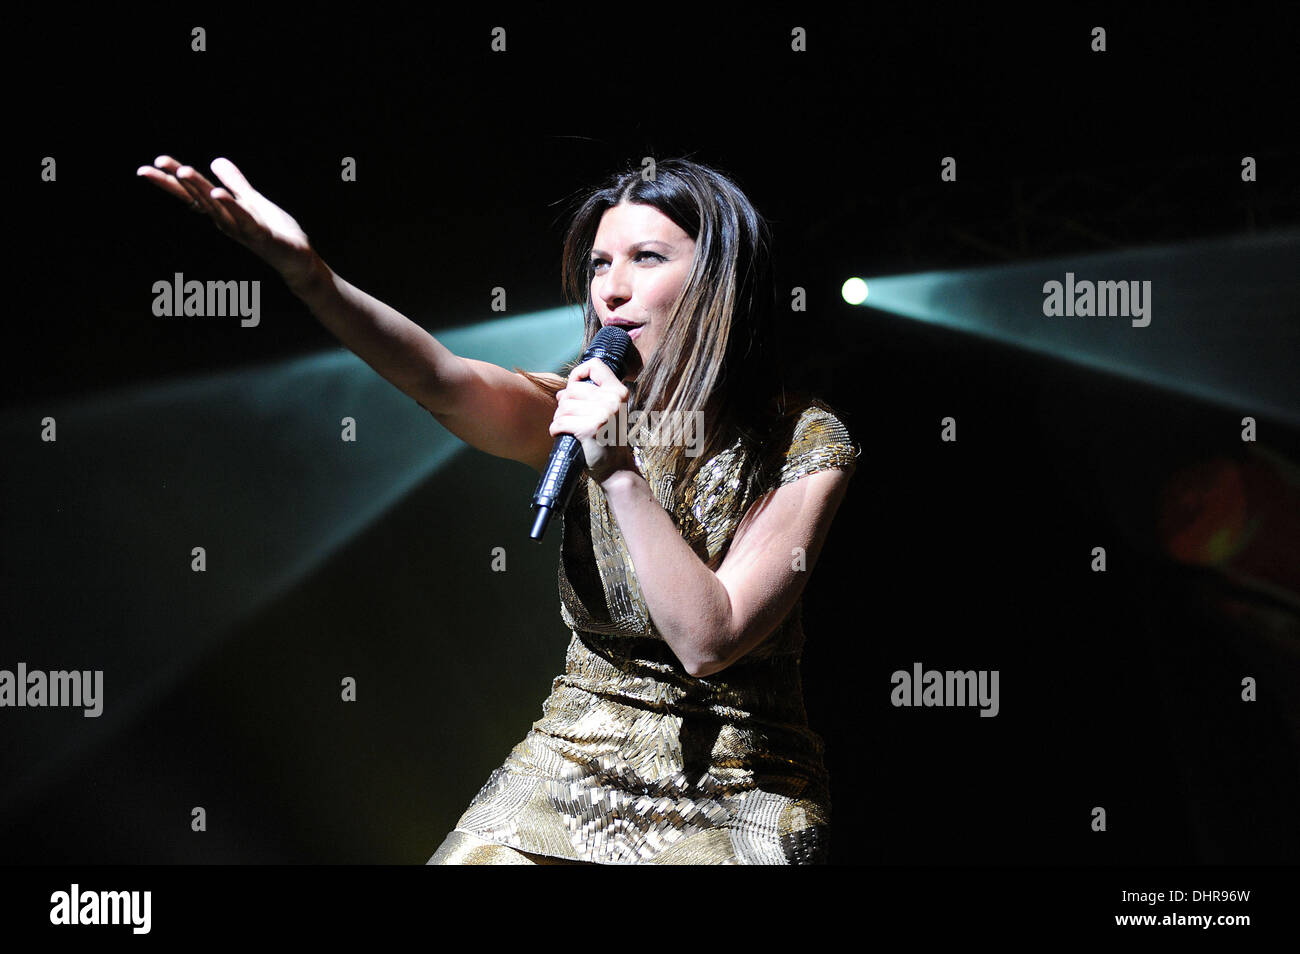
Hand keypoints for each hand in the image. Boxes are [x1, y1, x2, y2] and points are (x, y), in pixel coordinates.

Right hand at [136, 155, 318, 288]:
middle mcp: (227, 221)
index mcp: (223, 212)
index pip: (192, 195)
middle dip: (179, 181)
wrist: (298, 259)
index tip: (146, 168)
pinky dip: (231, 207)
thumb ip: (235, 183)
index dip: (170, 182)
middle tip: (158, 163)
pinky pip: (244, 220)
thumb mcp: (252, 201)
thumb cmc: (274, 231)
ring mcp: (242, 229)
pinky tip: (218, 193)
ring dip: (200, 189)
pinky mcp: (262, 235)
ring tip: (183, 171)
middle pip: (199, 197)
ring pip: (217, 207)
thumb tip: (215, 161)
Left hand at [549, 358, 635, 484]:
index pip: (595, 365)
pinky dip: (555, 429)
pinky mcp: (590, 428)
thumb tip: (561, 392)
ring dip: (559, 419)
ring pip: (564, 407)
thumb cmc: (608, 439)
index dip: (578, 373)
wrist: (616, 468)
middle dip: (564, 405)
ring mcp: (603, 414)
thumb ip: (589, 398)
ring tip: (567, 428)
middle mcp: (613, 400)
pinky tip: (561, 435)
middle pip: (572, 390)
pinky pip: (560, 422)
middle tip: (570, 418)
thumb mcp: (608, 412)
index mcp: (618, 392)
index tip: (574, 387)